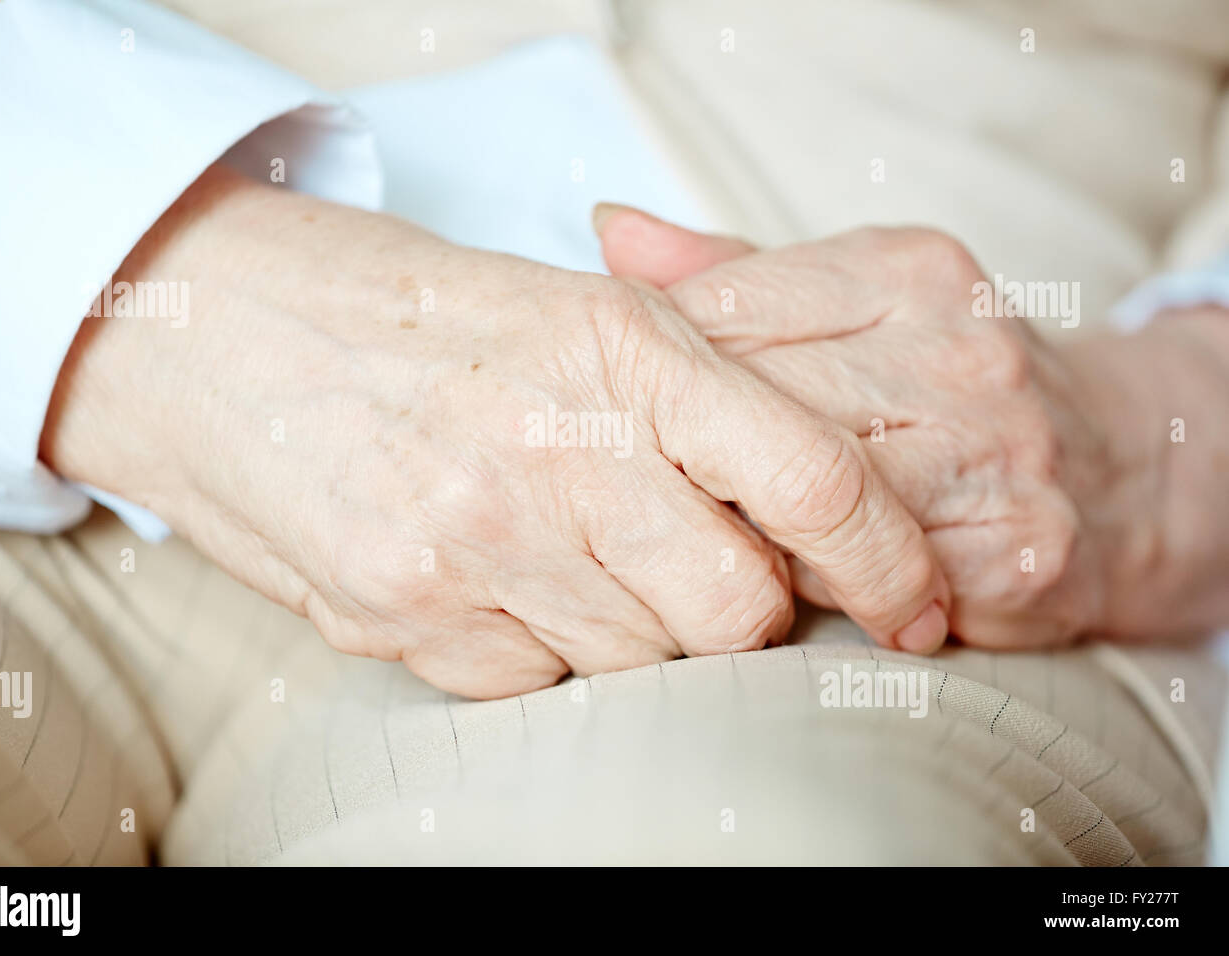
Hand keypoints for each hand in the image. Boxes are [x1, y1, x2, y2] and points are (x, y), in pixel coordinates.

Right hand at [39, 166, 950, 697]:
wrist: (224, 333)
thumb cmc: (421, 319)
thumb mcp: (575, 311)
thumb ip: (698, 400)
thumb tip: (816, 513)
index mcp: (622, 352)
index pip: (812, 478)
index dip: (888, 560)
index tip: (915, 606)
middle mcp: (557, 453)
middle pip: (739, 615)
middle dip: (749, 619)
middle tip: (708, 576)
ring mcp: (475, 544)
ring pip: (642, 667)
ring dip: (639, 635)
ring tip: (574, 558)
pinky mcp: (405, 617)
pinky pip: (538, 687)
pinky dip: (544, 651)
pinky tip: (496, 579)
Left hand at [598, 207, 1227, 647]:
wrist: (1117, 468)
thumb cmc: (947, 386)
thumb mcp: (853, 300)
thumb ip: (732, 275)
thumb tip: (609, 229)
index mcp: (905, 271)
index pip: (729, 311)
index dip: (658, 375)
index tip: (622, 413)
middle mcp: (958, 349)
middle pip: (759, 412)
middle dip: (689, 465)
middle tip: (646, 495)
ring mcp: (995, 448)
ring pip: (804, 505)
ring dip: (744, 534)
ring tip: (711, 546)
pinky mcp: (1018, 547)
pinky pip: (866, 581)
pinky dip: (814, 592)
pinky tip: (793, 591)